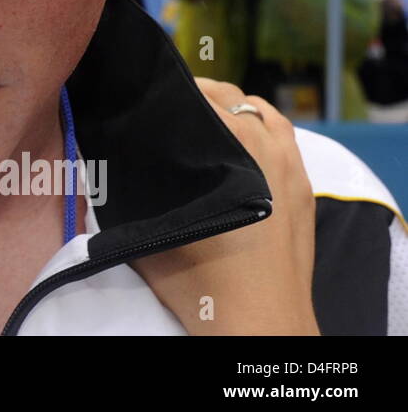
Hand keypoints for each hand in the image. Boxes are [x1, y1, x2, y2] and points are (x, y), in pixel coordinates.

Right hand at [131, 78, 317, 334]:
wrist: (259, 323)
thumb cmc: (202, 279)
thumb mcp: (151, 229)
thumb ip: (131, 188)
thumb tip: (107, 153)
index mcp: (232, 147)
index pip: (198, 95)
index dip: (169, 89)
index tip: (143, 93)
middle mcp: (267, 146)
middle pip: (230, 96)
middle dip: (198, 94)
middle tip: (165, 106)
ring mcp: (292, 167)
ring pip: (262, 111)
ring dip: (233, 108)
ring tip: (203, 119)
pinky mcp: (304, 189)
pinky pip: (285, 137)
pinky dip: (261, 128)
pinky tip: (239, 145)